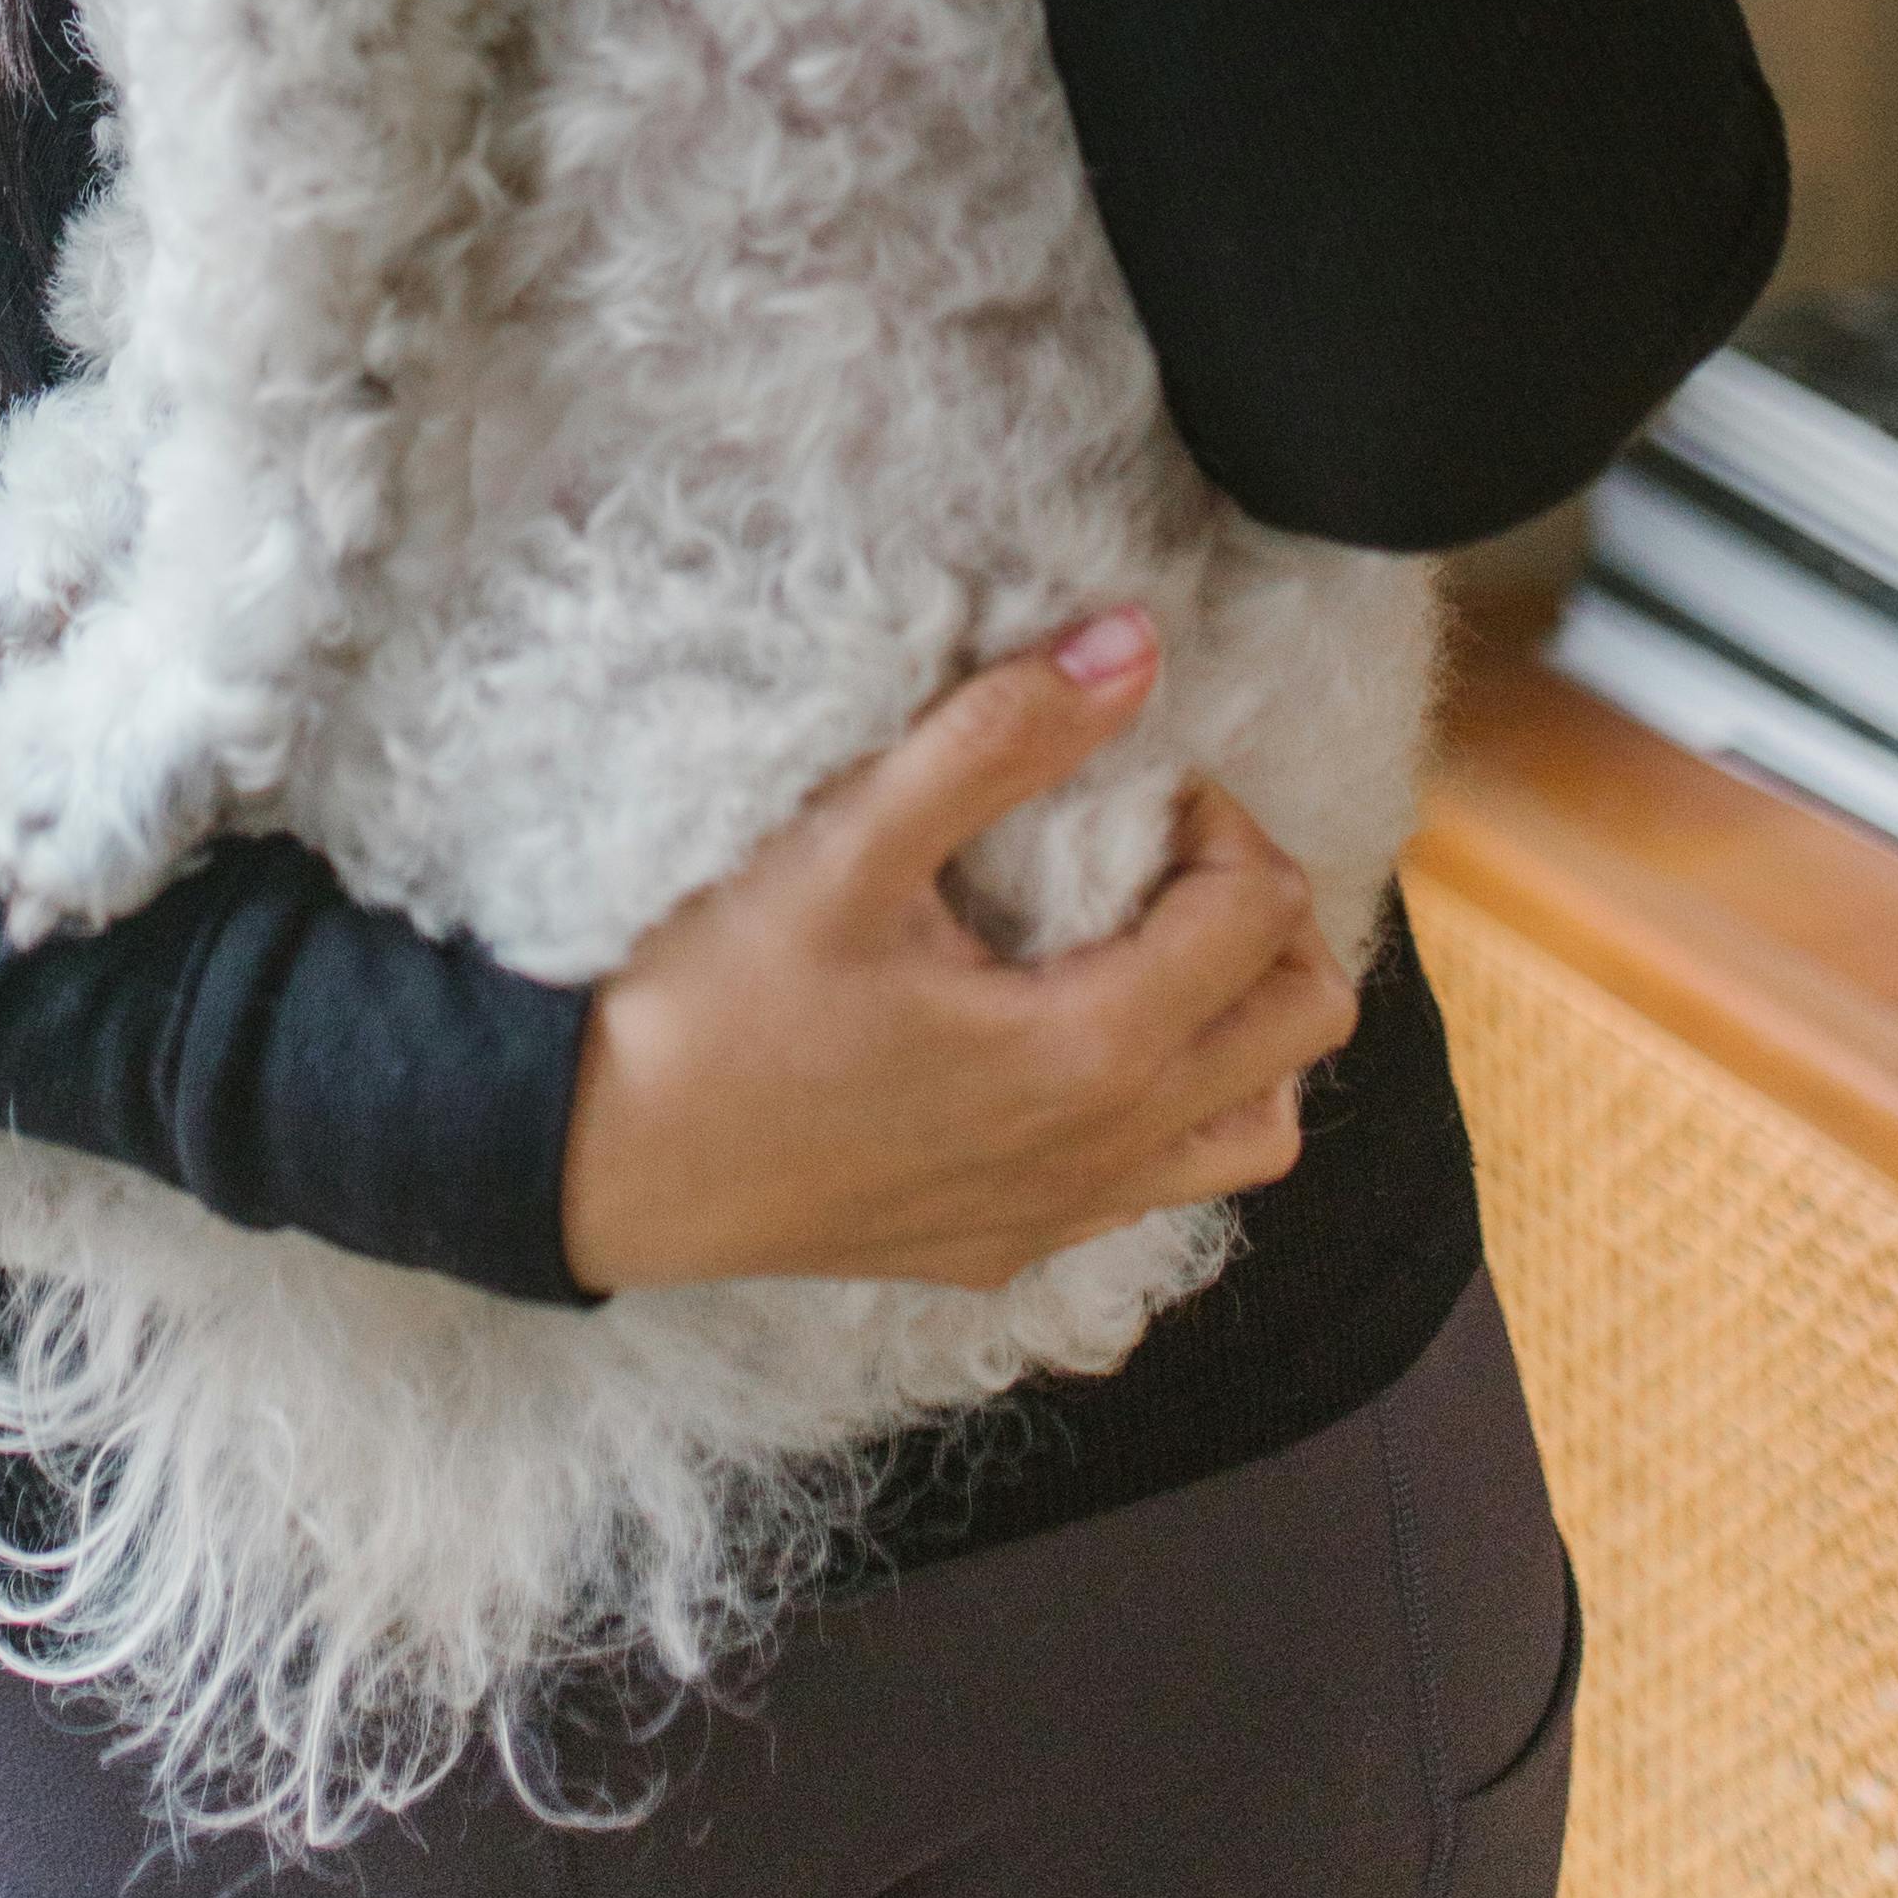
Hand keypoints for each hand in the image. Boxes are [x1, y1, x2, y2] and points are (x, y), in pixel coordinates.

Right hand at [557, 612, 1356, 1297]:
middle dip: (1260, 913)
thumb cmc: (713, 1002)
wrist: (595, 1162)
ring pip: (1257, 1131)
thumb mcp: (848, 844)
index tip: (1127, 783)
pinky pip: (1161, 1187)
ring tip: (1144, 944)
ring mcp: (1060, 1217)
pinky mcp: (1006, 1250)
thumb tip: (1132, 646)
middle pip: (1302, 1024)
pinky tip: (1069, 1038)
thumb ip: (999, 738)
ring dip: (1240, 1024)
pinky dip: (1172, 1106)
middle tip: (1154, 854)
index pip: (1261, 914)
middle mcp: (1104, 1153)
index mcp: (1088, 1050)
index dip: (1219, 819)